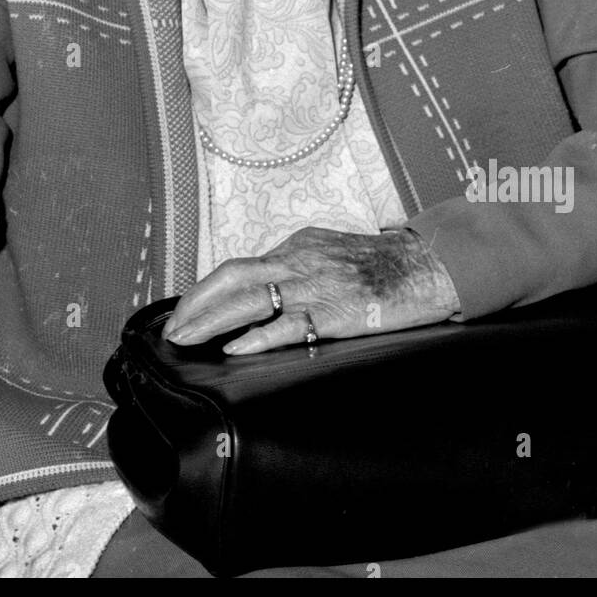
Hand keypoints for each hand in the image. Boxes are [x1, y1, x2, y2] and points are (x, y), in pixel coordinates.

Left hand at [162, 226, 458, 354]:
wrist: (425, 267)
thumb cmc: (382, 267)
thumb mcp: (331, 255)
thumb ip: (299, 270)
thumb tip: (266, 296)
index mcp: (296, 247)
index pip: (240, 267)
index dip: (206, 291)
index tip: (184, 312)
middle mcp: (298, 259)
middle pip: (232, 277)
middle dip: (196, 304)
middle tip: (171, 330)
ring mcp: (314, 284)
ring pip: (249, 298)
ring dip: (211, 320)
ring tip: (185, 340)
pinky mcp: (332, 310)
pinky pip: (287, 324)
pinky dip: (256, 337)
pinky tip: (234, 349)